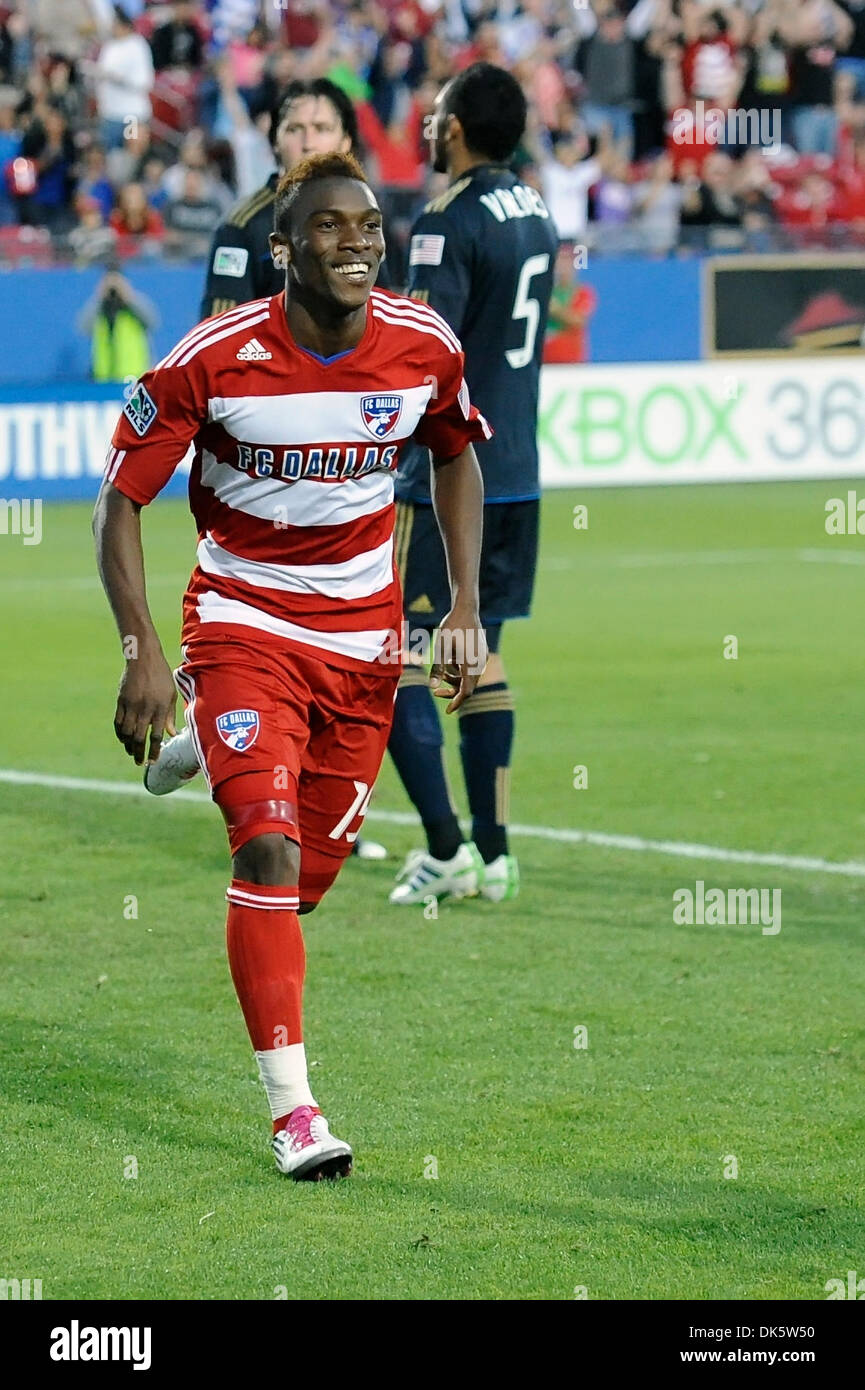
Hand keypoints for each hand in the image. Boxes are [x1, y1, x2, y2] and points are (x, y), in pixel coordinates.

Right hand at [114, 643, 176, 765]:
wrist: (143, 658)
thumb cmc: (161, 676)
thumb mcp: (171, 694)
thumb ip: (170, 715)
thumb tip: (171, 734)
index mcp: (160, 708)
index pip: (156, 735)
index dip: (154, 751)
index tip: (153, 761)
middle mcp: (145, 709)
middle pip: (139, 737)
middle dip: (140, 753)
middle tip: (140, 763)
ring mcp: (131, 705)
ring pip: (127, 732)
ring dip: (129, 746)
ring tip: (132, 752)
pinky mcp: (121, 701)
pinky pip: (118, 722)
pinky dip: (120, 733)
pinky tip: (123, 739)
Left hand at [429, 607, 487, 712]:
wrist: (466, 607)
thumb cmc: (451, 625)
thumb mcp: (440, 647)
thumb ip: (437, 668)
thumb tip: (431, 687)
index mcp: (471, 664)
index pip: (467, 691)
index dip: (457, 702)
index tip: (447, 710)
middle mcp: (480, 663)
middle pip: (468, 686)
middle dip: (452, 691)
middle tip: (435, 691)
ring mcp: (482, 658)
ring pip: (470, 677)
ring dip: (455, 679)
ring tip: (442, 668)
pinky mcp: (481, 653)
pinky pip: (472, 668)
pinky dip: (460, 670)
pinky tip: (451, 658)